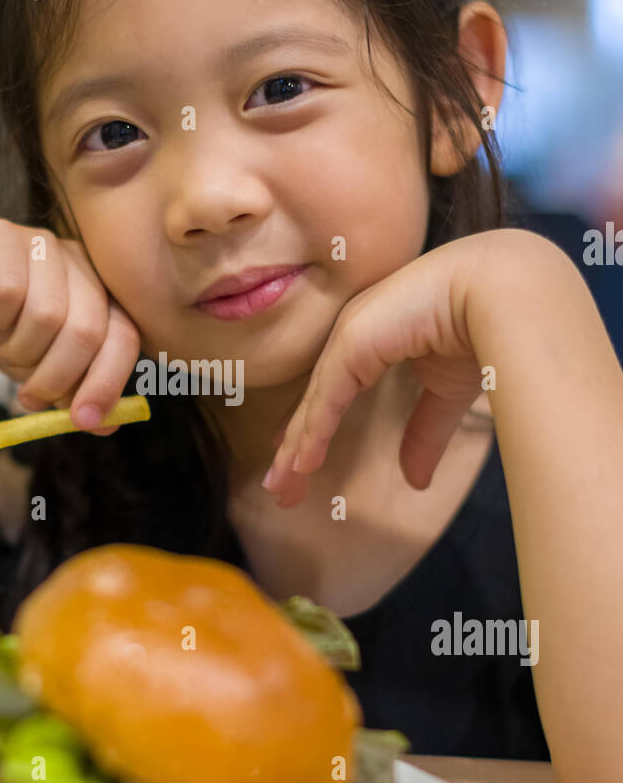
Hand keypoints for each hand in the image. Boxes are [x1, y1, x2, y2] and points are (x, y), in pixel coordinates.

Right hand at [0, 218, 140, 434]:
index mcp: (105, 298)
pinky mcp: (2, 236)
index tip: (83, 421)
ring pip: (45, 315)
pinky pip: (7, 291)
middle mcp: (83, 265)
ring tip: (6, 347)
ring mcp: (44, 244)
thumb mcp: (45, 372)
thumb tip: (105, 425)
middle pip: (86, 331)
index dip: (106, 384)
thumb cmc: (10, 336)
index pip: (124, 340)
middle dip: (55, 377)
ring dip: (18, 350)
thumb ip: (76, 395)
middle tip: (29, 395)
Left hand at [262, 231, 504, 505]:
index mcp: (375, 337)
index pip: (333, 391)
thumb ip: (424, 435)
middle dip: (294, 447)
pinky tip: (302, 463)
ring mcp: (352, 334)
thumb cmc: (483, 329)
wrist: (504, 294)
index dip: (313, 427)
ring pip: (316, 402)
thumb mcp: (446, 395)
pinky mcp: (354, 341)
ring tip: (280, 487)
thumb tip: (415, 483)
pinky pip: (328, 396)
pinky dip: (314, 431)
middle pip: (317, 400)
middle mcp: (355, 333)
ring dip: (296, 448)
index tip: (296, 461)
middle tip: (278, 488)